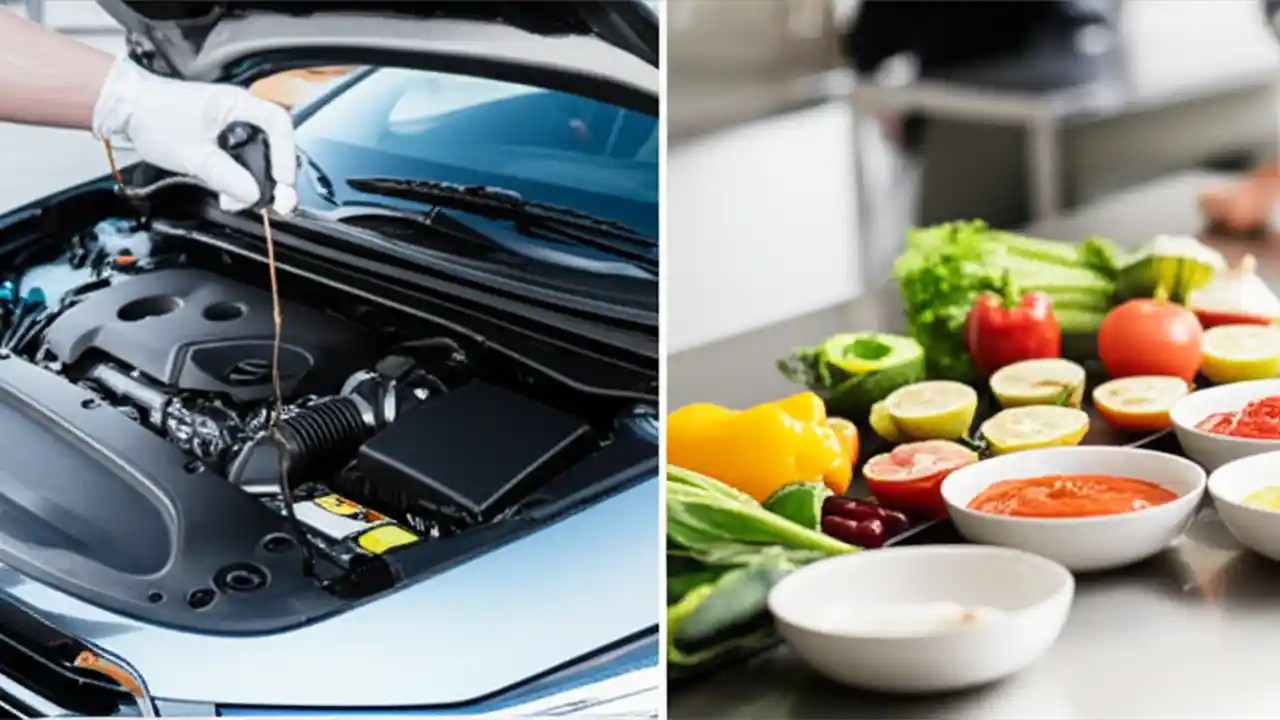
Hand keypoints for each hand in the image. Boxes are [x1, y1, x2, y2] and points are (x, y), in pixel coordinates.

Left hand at [92, 58, 296, 213]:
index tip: (283, 185)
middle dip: (272, 177)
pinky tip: (230, 193)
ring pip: (258, 156)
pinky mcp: (221, 139)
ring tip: (239, 201)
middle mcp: (240, 112)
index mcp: (238, 104)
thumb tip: (252, 196)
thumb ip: (225, 176)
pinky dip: (240, 178)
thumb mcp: (192, 154)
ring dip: (254, 181)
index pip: (279, 127)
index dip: (285, 157)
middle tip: (271, 203)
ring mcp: (232, 125)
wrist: (126, 110)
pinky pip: (242, 159)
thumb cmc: (153, 118)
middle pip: (274, 146)